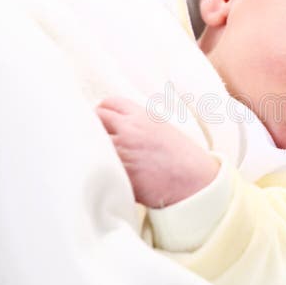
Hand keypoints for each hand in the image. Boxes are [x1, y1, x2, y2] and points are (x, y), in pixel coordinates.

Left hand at [95, 97, 219, 207]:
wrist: (193, 181)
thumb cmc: (181, 157)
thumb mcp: (162, 128)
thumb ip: (138, 122)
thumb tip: (118, 125)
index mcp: (141, 115)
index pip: (108, 104)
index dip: (102, 113)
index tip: (102, 123)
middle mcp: (129, 129)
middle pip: (95, 118)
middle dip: (92, 128)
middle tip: (95, 140)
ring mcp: (123, 150)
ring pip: (91, 142)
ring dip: (93, 148)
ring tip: (99, 157)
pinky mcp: (120, 171)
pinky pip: (98, 164)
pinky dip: (98, 167)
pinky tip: (106, 173)